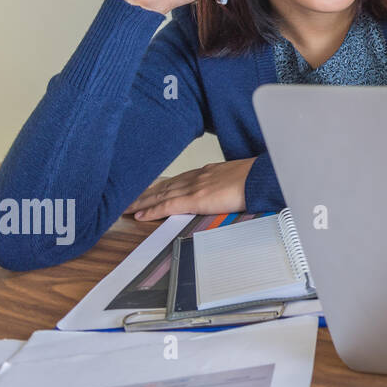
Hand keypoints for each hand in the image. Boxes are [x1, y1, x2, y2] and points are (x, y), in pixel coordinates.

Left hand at [124, 157, 257, 220]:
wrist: (261, 177)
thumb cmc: (256, 178)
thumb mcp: (238, 178)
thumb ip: (226, 183)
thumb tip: (225, 190)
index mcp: (207, 172)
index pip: (177, 180)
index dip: (160, 186)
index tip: (148, 190)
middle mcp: (196, 177)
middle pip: (163, 186)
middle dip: (144, 193)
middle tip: (126, 198)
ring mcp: (194, 187)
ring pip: (160, 194)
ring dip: (141, 201)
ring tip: (125, 207)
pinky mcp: (196, 199)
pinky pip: (168, 205)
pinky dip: (152, 210)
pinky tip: (140, 215)